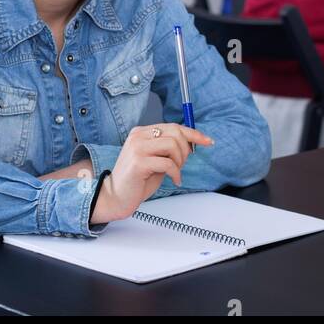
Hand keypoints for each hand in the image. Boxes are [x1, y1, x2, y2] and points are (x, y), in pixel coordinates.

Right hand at [90, 123, 213, 224]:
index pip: (173, 126)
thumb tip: (191, 144)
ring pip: (173, 145)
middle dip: (186, 149)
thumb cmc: (137, 180)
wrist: (116, 196)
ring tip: (175, 172)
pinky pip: (168, 163)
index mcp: (141, 132)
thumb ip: (169, 149)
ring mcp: (137, 148)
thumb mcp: (155, 159)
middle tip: (182, 164)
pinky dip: (176, 173)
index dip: (193, 133)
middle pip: (175, 132)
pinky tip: (173, 180)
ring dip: (180, 161)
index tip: (207, 141)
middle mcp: (138, 136)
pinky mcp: (138, 163)